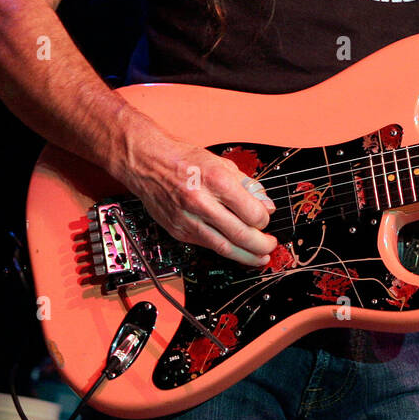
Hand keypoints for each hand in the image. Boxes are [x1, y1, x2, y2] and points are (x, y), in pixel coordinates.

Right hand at [114, 138, 278, 266]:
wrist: (147, 163)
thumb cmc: (184, 160)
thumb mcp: (222, 163)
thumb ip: (248, 185)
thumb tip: (266, 206)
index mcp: (216, 181)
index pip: (251, 212)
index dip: (264, 220)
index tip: (267, 219)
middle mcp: (201, 202)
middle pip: (240, 234)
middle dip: (261, 245)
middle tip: (271, 246)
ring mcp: (188, 220)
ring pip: (224, 248)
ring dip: (247, 256)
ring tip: (260, 258)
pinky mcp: (179, 232)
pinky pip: (208, 246)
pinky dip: (225, 251)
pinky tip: (237, 251)